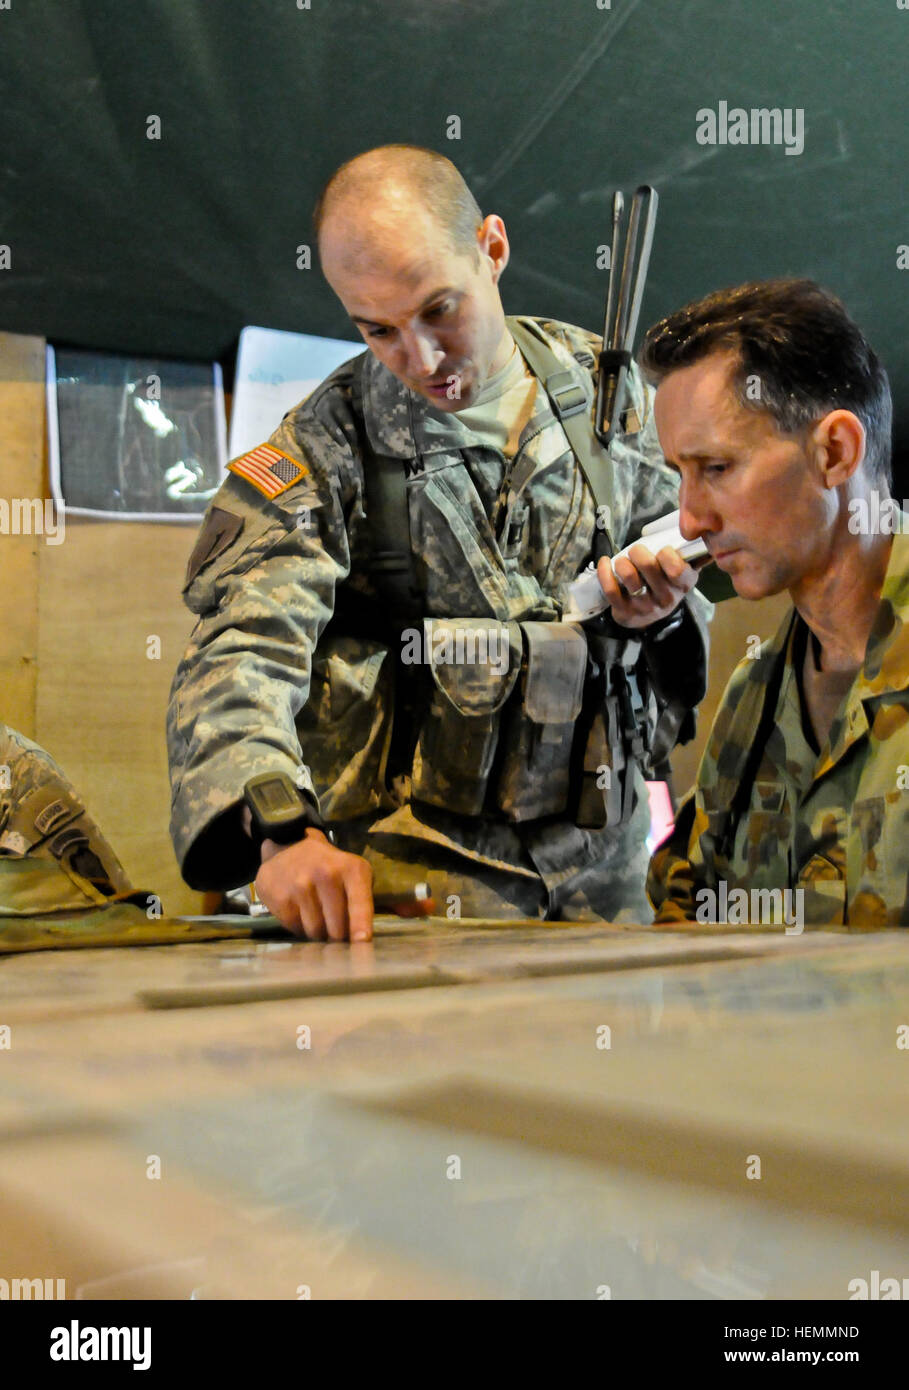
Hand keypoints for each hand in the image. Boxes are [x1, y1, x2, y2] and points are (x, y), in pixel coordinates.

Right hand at [254, 828, 373, 940]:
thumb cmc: (329, 866)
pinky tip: (300, 912)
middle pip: (337, 927)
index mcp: (351, 869)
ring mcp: (300, 885)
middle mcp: (326, 875)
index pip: (359, 903)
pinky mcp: (279, 896)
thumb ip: (364, 900)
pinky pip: (295, 928)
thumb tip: (372, 930)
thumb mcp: (354, 872)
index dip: (361, 926)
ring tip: (317, 917)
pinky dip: (300, 927)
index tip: (362, 943)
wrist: (289, 846)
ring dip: (319, 933)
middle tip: (336, 931)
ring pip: (316, 931)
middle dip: (339, 936)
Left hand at [595, 543, 699, 629]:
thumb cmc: (665, 585)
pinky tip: (606, 562)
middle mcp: (665, 598)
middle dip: (638, 551)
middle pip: (648, 566)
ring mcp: (644, 607)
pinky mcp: (624, 612)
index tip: (662, 551)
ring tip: (622, 561)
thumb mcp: (683, 574)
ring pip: (629, 576)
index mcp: (683, 585)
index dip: (666, 554)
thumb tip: (706, 539)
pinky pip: (610, 589)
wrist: (648, 617)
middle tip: (636, 551)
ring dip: (622, 562)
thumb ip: (693, 557)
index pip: (677, 569)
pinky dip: (605, 571)